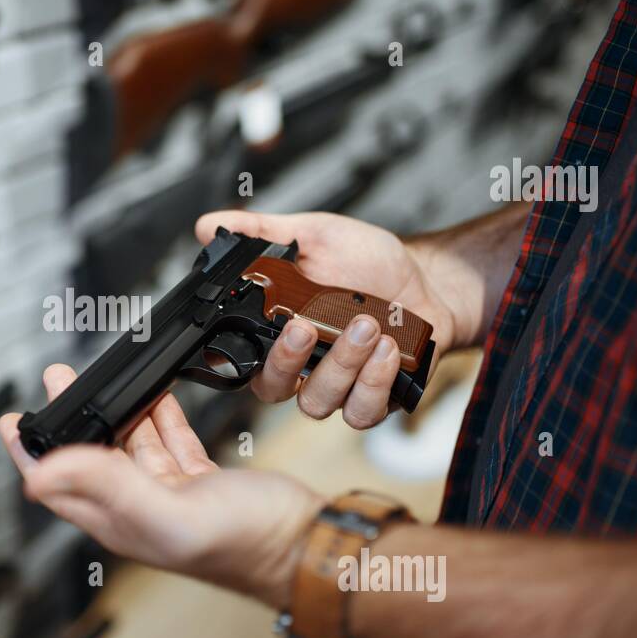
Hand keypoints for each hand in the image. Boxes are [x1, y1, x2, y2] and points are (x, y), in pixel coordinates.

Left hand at [0, 364, 323, 609]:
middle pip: (89, 457)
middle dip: (69, 419)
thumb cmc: (248, 545)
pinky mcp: (201, 480)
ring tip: (92, 379)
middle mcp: (139, 509)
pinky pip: (168, 441)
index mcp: (121, 521)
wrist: (308, 544)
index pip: (59, 486)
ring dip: (111, 410)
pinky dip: (158, 415)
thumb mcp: (169, 512)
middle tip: (55, 382)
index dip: (32, 454)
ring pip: (128, 444)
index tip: (14, 421)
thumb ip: (108, 487)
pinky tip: (154, 396)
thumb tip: (43, 473)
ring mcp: (171, 494)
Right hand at [196, 210, 461, 428]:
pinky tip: (388, 350)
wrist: (427, 279)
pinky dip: (373, 383)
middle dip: (287, 360)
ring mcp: (336, 387)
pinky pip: (361, 411)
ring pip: (317, 401)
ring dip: (340, 365)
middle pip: (272, 389)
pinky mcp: (373, 400)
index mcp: (276, 332)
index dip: (239, 353)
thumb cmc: (368, 262)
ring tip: (365, 325)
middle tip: (306, 327)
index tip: (260, 322)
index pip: (242, 357)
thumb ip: (261, 233)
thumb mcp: (313, 235)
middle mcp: (301, 367)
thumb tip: (209, 226)